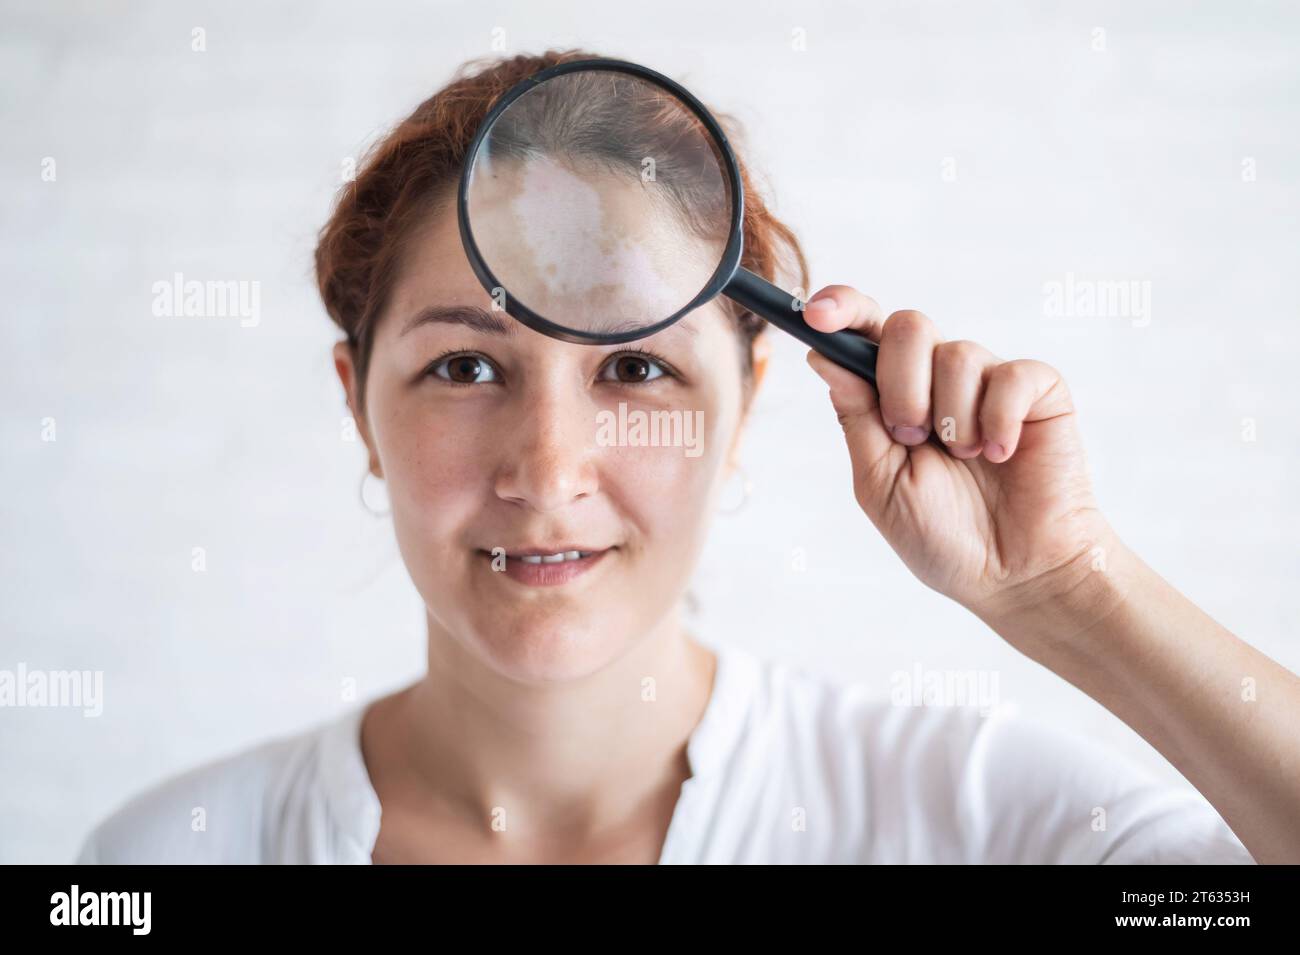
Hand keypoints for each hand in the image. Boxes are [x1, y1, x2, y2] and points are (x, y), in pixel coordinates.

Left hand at [802, 285, 1123, 636]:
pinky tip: (1003, 455)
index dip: (840, 309)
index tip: (814, 314)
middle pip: (907, 326)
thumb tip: (821, 353)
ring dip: (952, 418)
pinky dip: (999, 422)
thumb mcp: (880, 482)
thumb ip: (856, 417)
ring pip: (956, 353)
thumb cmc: (943, 535)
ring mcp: (987, 380)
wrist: (1014, 574)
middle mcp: (937, 378)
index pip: (862, 332)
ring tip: (966, 460)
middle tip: (912, 437)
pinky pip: (1010, 375)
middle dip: (901, 386)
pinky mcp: (1038, 390)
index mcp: (890, 396)